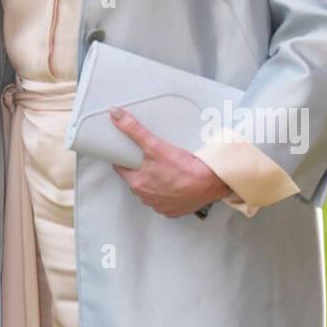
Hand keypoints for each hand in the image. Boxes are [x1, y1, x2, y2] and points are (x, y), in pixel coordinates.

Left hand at [108, 107, 231, 217]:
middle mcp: (146, 197)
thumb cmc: (184, 168)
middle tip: (151, 158)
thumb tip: (117, 115)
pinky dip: (167, 193)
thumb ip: (133, 129)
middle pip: (135, 180)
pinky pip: (164, 201)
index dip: (124, 159)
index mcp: (138, 183)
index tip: (129, 154)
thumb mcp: (155, 145)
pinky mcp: (173, 210)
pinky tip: (174, 183)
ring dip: (153, 182)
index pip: (121, 169)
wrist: (210, 183)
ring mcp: (160, 205)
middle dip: (140, 170)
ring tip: (164, 170)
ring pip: (150, 191)